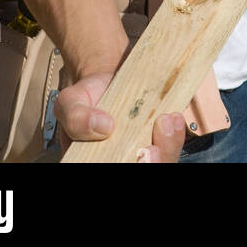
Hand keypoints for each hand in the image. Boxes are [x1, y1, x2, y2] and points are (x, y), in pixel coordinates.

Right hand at [54, 71, 185, 162]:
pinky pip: (171, 149)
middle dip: (150, 165)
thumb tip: (103, 126)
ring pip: (160, 163)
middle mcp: (120, 160)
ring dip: (167, 150)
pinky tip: (173, 119)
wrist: (106, 79)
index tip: (137, 158)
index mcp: (93, 161)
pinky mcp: (159, 142)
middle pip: (139, 168)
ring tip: (166, 123)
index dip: (129, 167)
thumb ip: (75, 118)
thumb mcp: (70, 102)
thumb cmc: (86, 98)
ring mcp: (140, 154)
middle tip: (152, 150)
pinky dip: (175, 137)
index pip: (111, 167)